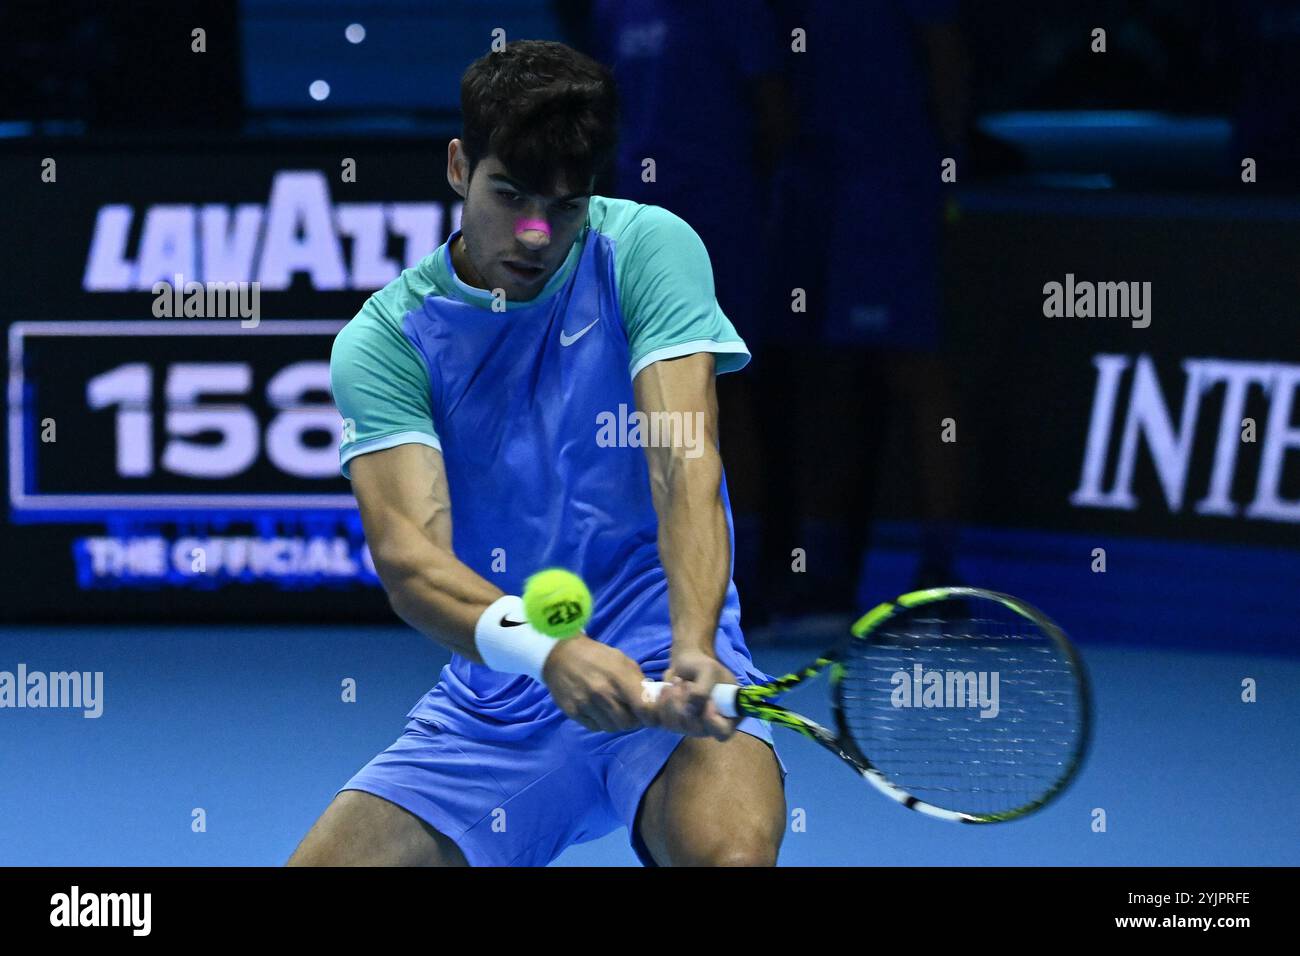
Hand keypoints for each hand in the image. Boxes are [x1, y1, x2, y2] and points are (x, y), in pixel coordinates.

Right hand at [542, 635, 657, 732]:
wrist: (560, 654)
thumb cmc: (597, 656)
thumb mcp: (622, 660)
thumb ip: (638, 681)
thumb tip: (652, 702)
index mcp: (619, 677)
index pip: (644, 708)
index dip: (652, 716)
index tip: (652, 716)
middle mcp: (603, 693)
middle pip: (628, 723)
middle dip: (634, 720)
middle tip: (631, 712)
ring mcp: (586, 704)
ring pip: (612, 728)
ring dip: (617, 722)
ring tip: (614, 710)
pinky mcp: (573, 712)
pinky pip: (595, 727)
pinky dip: (601, 722)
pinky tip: (599, 711)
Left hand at [651, 648, 738, 740]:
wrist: (686, 664)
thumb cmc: (704, 667)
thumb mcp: (708, 671)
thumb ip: (703, 690)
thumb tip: (691, 708)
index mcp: (727, 716)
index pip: (723, 732)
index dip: (713, 721)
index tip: (708, 701)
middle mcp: (709, 726)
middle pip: (696, 729)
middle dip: (687, 703)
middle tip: (686, 683)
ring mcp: (691, 727)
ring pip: (677, 725)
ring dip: (673, 699)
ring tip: (678, 681)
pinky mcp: (674, 723)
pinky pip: (664, 720)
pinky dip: (663, 701)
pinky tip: (668, 688)